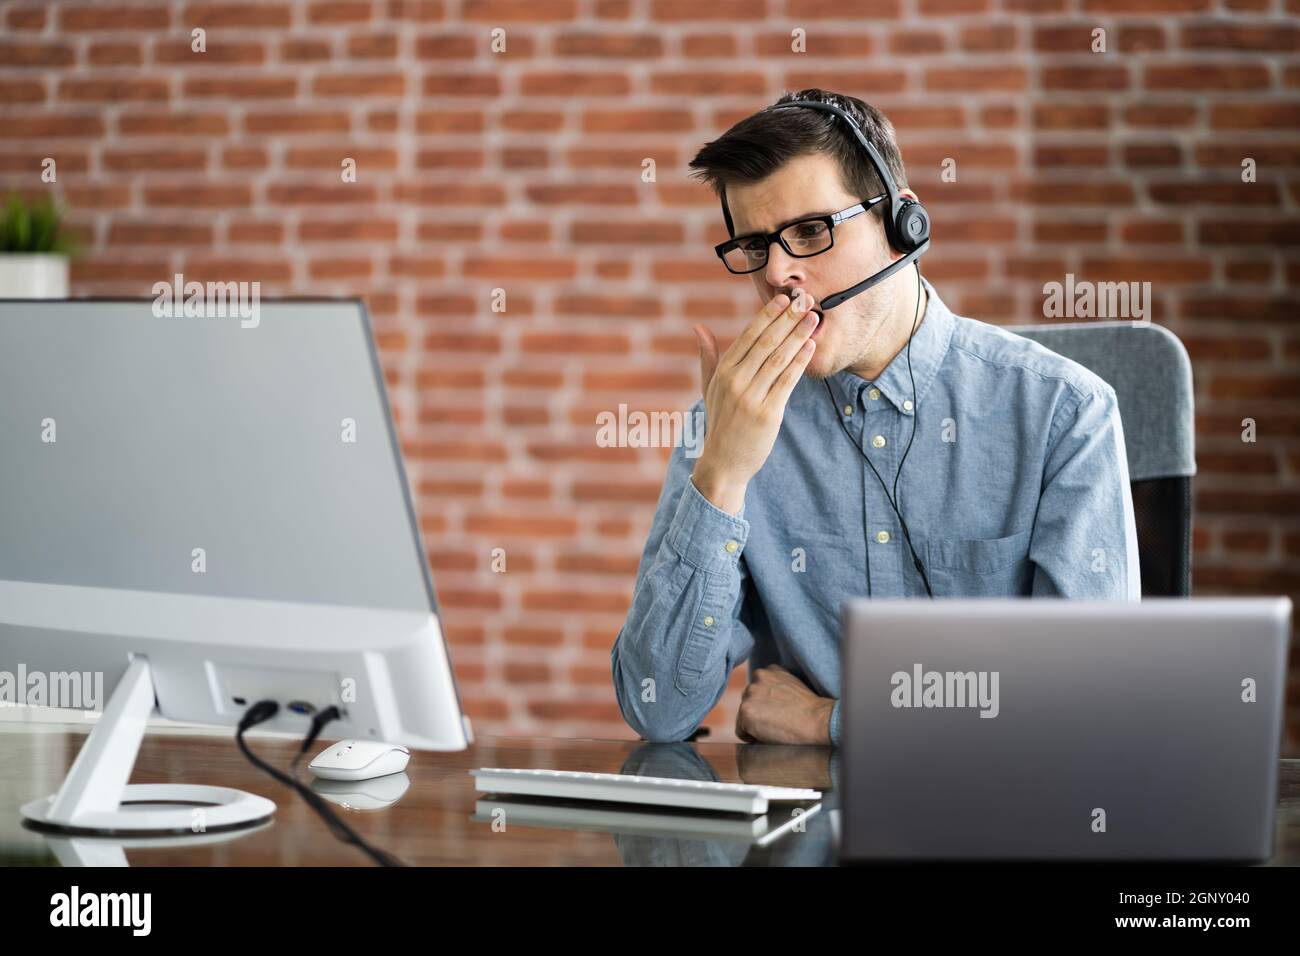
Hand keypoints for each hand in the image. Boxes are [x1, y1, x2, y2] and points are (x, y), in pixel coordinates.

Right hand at [691, 290, 818, 513]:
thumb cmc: (720, 423)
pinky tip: (810, 347)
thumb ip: (708, 357)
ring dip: (798, 335)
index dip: (768, 314)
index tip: (784, 298)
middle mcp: (735, 381)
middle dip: (787, 318)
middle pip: (765, 342)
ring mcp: (750, 397)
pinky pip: (786, 382)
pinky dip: (799, 362)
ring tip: (813, 318)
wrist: (724, 463)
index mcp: (723, 371)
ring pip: (778, 358)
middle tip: (805, 299)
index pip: (748, 335)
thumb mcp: (709, 388)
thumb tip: (698, 328)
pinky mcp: (767, 414)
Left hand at [734, 664, 835, 744]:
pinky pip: (741, 731)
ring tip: (775, 728)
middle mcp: (758, 677)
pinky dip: (750, 737)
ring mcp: (750, 693)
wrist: (817, 721)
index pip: (758, 690)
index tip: (778, 712)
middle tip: (777, 722)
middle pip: (748, 701)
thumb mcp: (793, 687)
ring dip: (755, 724)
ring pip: (744, 716)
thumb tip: (764, 705)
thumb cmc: (810, 710)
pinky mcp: (746, 711)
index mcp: (770, 670)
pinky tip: (768, 735)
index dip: (766, 705)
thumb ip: (776, 688)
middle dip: (758, 712)